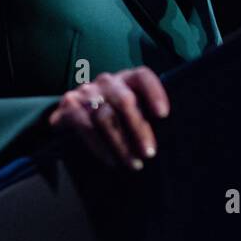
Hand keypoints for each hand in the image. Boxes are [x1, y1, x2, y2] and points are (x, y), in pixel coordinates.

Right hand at [48, 68, 170, 170]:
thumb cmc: (115, 116)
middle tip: (149, 153)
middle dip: (139, 129)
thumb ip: (146, 116)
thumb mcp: (132, 111)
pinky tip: (112, 161)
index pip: (142, 77)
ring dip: (121, 144)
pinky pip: (86, 127)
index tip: (163, 115)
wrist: (74, 115)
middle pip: (125, 101)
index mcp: (127, 79)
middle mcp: (107, 81)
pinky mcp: (69, 106)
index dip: (154, 93)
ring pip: (105, 117)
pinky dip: (101, 147)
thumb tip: (170, 136)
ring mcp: (87, 92)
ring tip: (134, 164)